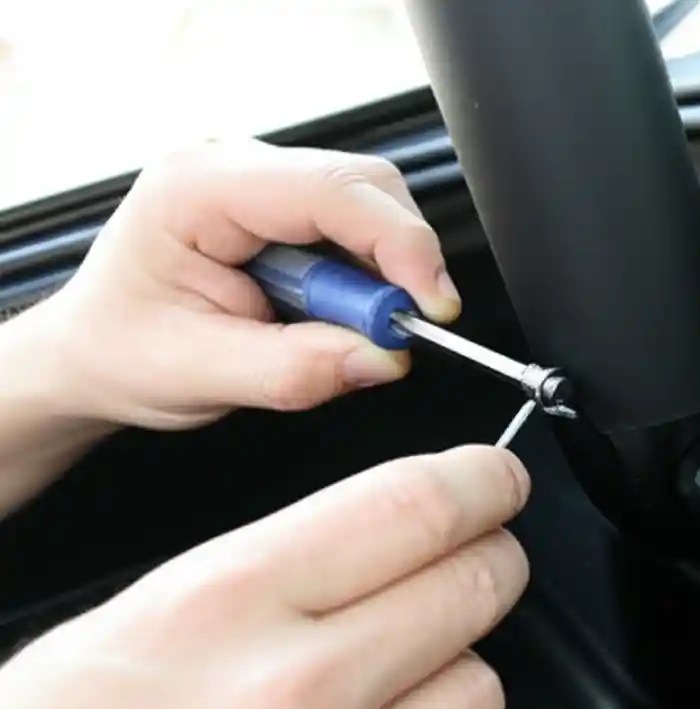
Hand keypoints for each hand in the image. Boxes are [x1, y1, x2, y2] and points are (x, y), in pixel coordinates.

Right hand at [0, 445, 529, 708]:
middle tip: (479, 552)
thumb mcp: (159, 609)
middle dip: (492, 557)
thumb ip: (287, 557)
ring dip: (461, 661)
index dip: (482, 481)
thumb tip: (400, 522)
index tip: (494, 478)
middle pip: (474, 586)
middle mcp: (296, 688)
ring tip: (405, 662)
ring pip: (479, 684)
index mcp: (230, 601)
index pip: (415, 507)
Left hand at [30, 137, 460, 429]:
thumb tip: (385, 356)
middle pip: (366, 187)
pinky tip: (329, 314)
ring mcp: (263, 181)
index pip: (332, 191)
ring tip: (341, 333)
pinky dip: (365, 280)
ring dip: (380, 277)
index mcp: (199, 187)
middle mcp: (235, 165)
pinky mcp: (285, 208)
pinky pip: (356, 231)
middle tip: (395, 333)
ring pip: (371, 208)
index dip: (400, 244)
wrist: (90, 352)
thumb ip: (296, 368)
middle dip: (399, 263)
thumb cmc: (121, 351)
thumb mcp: (201, 374)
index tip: (432, 307)